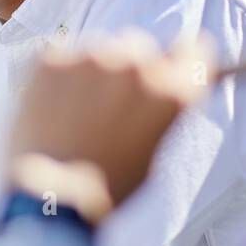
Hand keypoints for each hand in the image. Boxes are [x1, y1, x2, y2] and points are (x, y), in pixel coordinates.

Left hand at [8, 32, 214, 222]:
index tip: (170, 64)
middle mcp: (136, 66)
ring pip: (97, 49)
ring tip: (74, 114)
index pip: (194, 48)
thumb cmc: (106, 189)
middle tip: (109, 104)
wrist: (51, 200)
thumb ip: (161, 111)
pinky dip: (57, 76)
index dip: (181, 58)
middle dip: (127, 68)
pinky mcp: (51, 60)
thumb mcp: (153, 152)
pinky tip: (51, 109)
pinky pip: (60, 56)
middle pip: (138, 45)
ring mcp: (91, 58)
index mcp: (171, 92)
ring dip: (91, 72)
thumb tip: (156, 91)